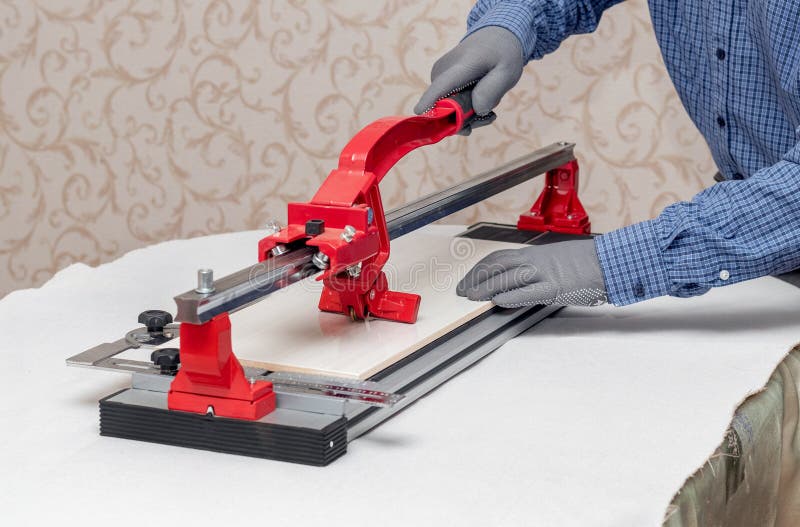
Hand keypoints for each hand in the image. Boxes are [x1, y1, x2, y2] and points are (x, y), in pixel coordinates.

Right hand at [414, 26, 524, 133]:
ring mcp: (438, 75)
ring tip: (487, 105)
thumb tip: (476, 109)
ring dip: (467, 114)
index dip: (430, 101)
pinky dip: (463, 108)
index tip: (418, 112)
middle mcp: (443, 70)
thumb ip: (492, 90)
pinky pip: (447, 103)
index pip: (442, 85)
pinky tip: (479, 101)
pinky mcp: (438, 80)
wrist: (494, 36)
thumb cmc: (502, 54)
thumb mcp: (508, 71)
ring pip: (446, 108)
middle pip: (445, 107)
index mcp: (462, 65)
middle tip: (489, 117)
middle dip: (465, 120)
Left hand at [456, 239, 607, 306]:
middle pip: (497, 266)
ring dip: (486, 287)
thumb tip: (513, 280)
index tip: (466, 279)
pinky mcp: (555, 288)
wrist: (608, 263)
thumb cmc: (584, 263)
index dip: (479, 269)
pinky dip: (510, 296)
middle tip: (461, 290)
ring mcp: (545, 274)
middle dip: (475, 278)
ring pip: (508, 278)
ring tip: (471, 297)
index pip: (498, 258)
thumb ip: (533, 268)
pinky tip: (497, 301)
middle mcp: (535, 261)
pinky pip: (528, 292)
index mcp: (533, 254)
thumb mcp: (553, 260)